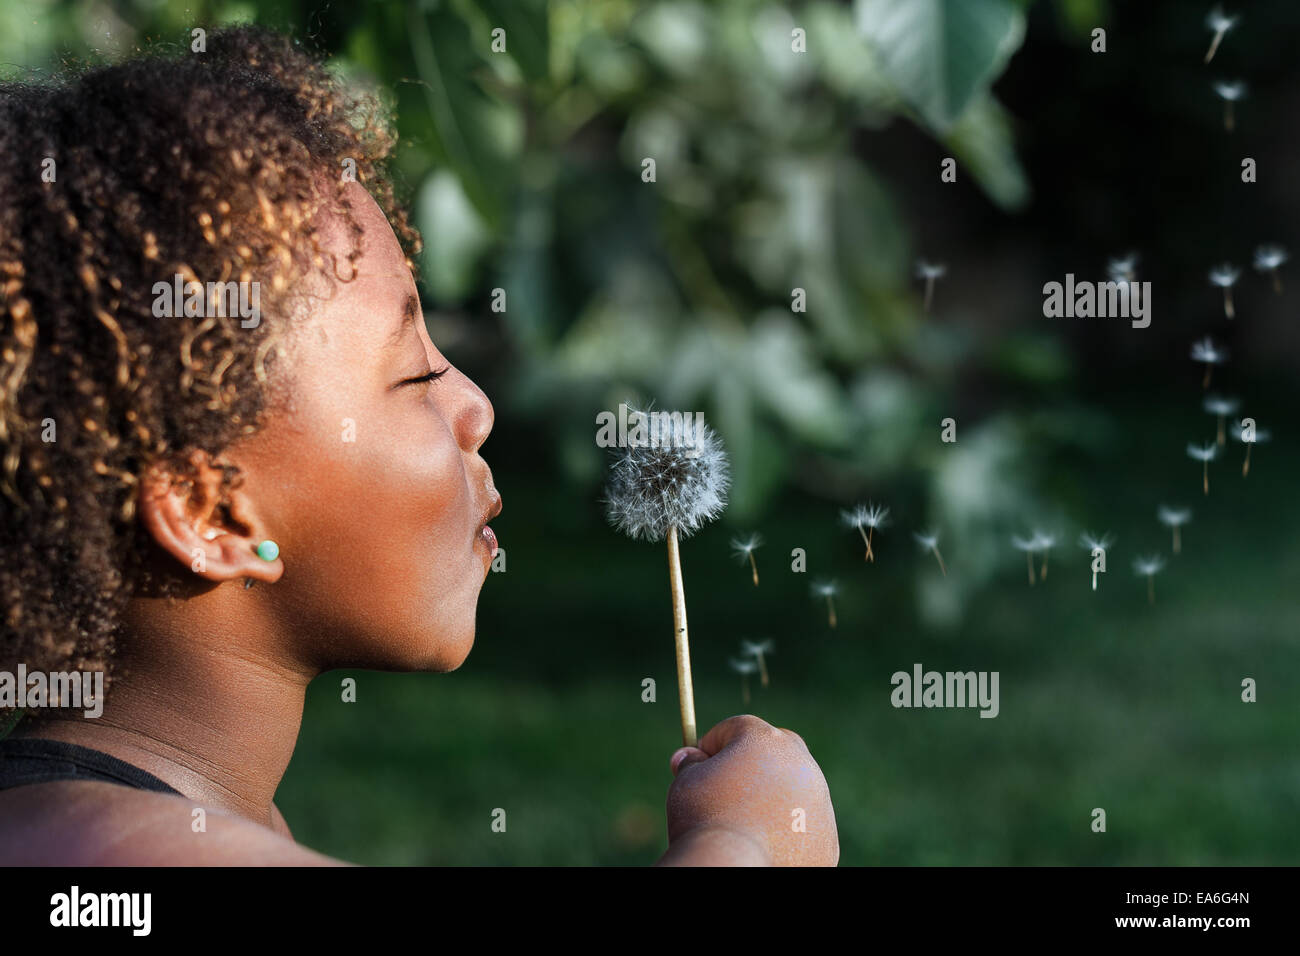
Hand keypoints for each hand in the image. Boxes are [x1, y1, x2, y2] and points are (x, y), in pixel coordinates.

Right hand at [663, 715, 837, 865]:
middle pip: (776, 750)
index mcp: (765, 739)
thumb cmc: (705, 819)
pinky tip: (765, 844)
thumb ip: (691, 764)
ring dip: (774, 797)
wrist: (734, 867)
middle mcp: (799, 763)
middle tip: (728, 786)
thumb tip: (689, 757)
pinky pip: (804, 825)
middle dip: (752, 762)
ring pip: (795, 789)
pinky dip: (787, 830)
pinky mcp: (827, 838)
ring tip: (745, 822)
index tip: (700, 762)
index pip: (739, 728)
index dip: (714, 743)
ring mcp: (819, 801)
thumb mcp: (686, 783)